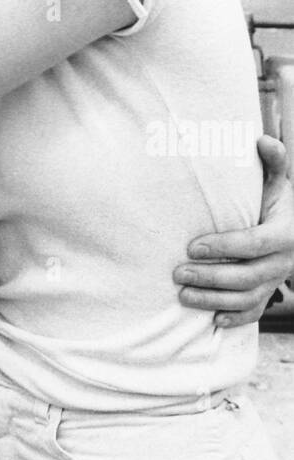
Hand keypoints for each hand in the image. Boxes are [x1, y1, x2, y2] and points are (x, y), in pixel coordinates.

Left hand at [173, 136, 293, 327]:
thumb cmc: (278, 204)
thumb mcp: (279, 184)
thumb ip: (273, 163)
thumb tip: (262, 139)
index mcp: (285, 233)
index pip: (253, 243)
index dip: (223, 247)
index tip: (192, 246)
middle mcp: (284, 262)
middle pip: (246, 275)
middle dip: (210, 276)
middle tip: (176, 272)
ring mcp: (277, 281)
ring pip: (247, 298)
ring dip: (214, 300)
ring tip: (182, 295)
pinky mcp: (270, 294)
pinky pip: (254, 312)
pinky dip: (234, 318)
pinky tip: (212, 320)